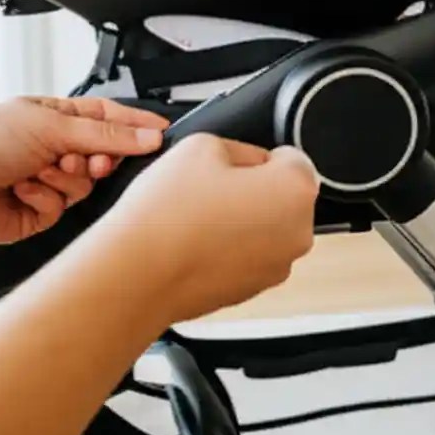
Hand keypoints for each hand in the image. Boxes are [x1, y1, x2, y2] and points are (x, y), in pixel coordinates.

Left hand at [0, 97, 168, 247]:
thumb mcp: (51, 125)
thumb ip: (106, 133)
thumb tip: (148, 135)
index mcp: (52, 116)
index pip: (107, 116)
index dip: (135, 125)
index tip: (160, 132)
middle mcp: (50, 147)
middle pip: (103, 154)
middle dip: (97, 158)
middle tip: (88, 159)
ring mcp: (45, 180)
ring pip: (86, 185)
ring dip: (65, 178)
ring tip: (38, 171)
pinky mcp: (38, 212)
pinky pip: (63, 207)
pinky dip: (45, 198)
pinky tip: (21, 190)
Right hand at [103, 134, 319, 323]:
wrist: (137, 275)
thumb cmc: (168, 215)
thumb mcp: (202, 144)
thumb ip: (240, 148)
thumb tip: (247, 162)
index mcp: (296, 190)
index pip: (291, 158)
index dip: (257, 157)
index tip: (232, 165)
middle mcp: (297, 234)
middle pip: (282, 196)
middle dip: (251, 189)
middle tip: (209, 190)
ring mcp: (276, 267)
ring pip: (264, 227)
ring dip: (240, 220)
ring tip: (196, 217)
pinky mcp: (252, 289)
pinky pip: (247, 255)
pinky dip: (227, 247)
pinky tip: (195, 242)